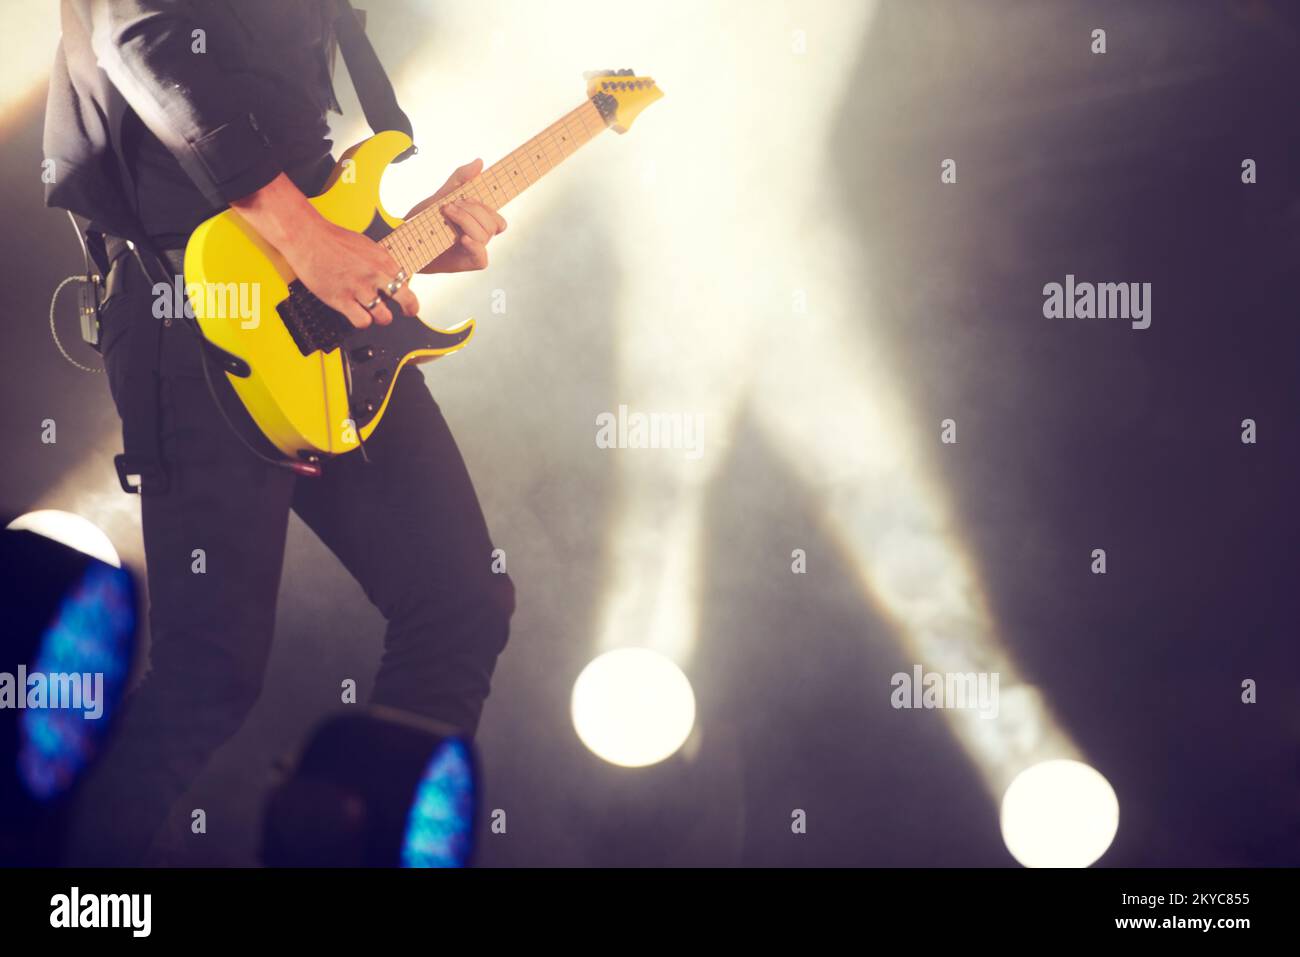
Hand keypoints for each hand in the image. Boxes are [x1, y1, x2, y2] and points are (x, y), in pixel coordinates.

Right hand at [231, 172, 418, 328]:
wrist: (307, 237)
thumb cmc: (332, 239)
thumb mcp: (366, 245)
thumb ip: (380, 261)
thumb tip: (390, 275)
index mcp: (382, 260)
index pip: (405, 281)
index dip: (405, 289)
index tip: (403, 294)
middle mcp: (374, 274)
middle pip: (406, 299)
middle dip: (410, 309)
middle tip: (408, 312)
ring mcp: (359, 288)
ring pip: (384, 316)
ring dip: (382, 318)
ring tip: (376, 314)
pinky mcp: (342, 299)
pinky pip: (362, 321)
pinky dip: (363, 322)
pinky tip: (358, 316)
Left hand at [405, 159, 507, 273]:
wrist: (403, 241)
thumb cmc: (422, 222)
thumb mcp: (441, 196)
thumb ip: (460, 179)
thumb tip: (479, 162)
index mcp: (477, 222)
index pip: (497, 217)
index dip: (488, 206)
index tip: (467, 197)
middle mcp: (478, 236)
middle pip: (494, 223)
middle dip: (472, 210)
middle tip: (449, 206)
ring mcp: (473, 250)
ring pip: (486, 236)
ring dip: (466, 221)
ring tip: (446, 215)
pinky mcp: (466, 263)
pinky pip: (481, 257)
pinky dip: (474, 246)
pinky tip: (462, 238)